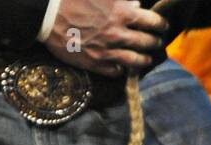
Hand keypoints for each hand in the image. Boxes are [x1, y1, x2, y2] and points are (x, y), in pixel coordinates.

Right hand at [44, 0, 168, 76]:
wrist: (48, 16)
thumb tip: (136, 5)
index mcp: (122, 13)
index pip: (152, 22)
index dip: (160, 25)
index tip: (162, 26)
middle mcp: (118, 34)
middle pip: (147, 43)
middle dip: (155, 42)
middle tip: (156, 43)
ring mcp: (107, 51)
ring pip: (135, 61)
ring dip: (144, 60)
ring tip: (146, 59)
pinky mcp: (94, 63)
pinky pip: (115, 71)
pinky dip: (122, 69)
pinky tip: (122, 67)